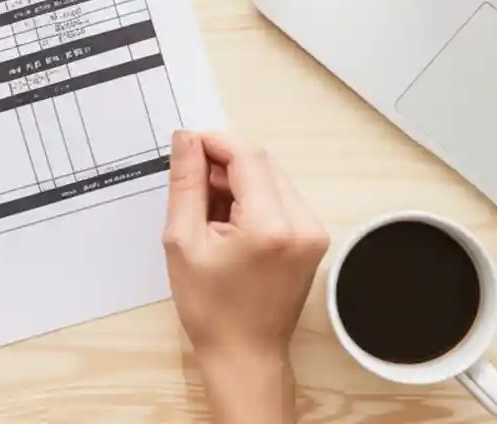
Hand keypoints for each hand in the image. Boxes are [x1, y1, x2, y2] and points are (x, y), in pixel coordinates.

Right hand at [163, 131, 328, 422]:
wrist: (245, 355)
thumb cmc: (211, 309)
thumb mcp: (183, 242)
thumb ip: (186, 184)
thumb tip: (186, 140)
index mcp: (270, 226)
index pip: (247, 156)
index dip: (214, 142)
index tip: (187, 147)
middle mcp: (302, 224)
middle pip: (262, 163)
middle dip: (224, 163)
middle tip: (192, 185)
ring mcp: (313, 232)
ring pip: (272, 178)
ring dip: (238, 181)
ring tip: (209, 212)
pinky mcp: (313, 238)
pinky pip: (281, 198)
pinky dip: (253, 198)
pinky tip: (230, 223)